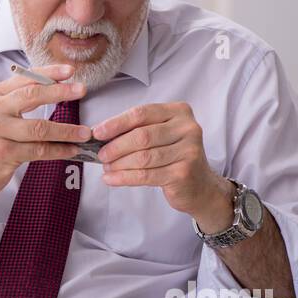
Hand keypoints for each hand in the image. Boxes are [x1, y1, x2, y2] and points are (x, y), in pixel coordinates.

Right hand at [0, 64, 90, 202]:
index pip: (25, 78)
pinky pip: (38, 150)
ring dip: (67, 130)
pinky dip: (58, 150)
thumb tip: (53, 86)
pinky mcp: (3, 154)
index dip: (49, 73)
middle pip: (32, 96)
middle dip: (60, 92)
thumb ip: (17, 98)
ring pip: (39, 128)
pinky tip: (71, 150)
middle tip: (81, 90)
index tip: (70, 71)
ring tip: (85, 132)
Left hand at [92, 101, 234, 230]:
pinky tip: (112, 179)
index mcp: (179, 112)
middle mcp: (188, 128)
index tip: (97, 133)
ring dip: (119, 164)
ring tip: (106, 168)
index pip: (141, 113)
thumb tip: (100, 133)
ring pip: (143, 157)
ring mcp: (189, 151)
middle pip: (142, 136)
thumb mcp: (159, 135)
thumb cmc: (173, 156)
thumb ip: (136, 130)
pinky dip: (124, 178)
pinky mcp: (184, 173)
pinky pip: (146, 175)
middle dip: (116, 146)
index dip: (116, 123)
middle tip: (101, 155)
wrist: (199, 186)